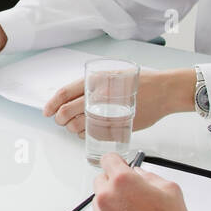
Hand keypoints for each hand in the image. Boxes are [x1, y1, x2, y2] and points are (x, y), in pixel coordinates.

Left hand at [45, 66, 193, 135]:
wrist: (163, 91)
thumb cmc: (141, 83)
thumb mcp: (113, 76)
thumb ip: (94, 86)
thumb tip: (74, 98)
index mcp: (95, 80)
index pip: (64, 93)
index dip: (51, 104)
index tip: (47, 111)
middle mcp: (98, 96)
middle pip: (65, 112)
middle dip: (60, 119)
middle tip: (61, 120)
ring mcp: (105, 113)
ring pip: (76, 126)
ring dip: (72, 128)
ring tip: (76, 125)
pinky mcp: (114, 127)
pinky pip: (91, 135)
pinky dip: (86, 135)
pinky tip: (89, 131)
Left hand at [83, 153, 202, 210]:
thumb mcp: (170, 190)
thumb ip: (150, 176)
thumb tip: (139, 174)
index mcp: (123, 181)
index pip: (108, 160)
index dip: (116, 163)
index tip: (119, 167)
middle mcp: (107, 197)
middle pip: (100, 180)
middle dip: (113, 185)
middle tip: (129, 196)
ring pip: (97, 202)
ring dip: (109, 205)